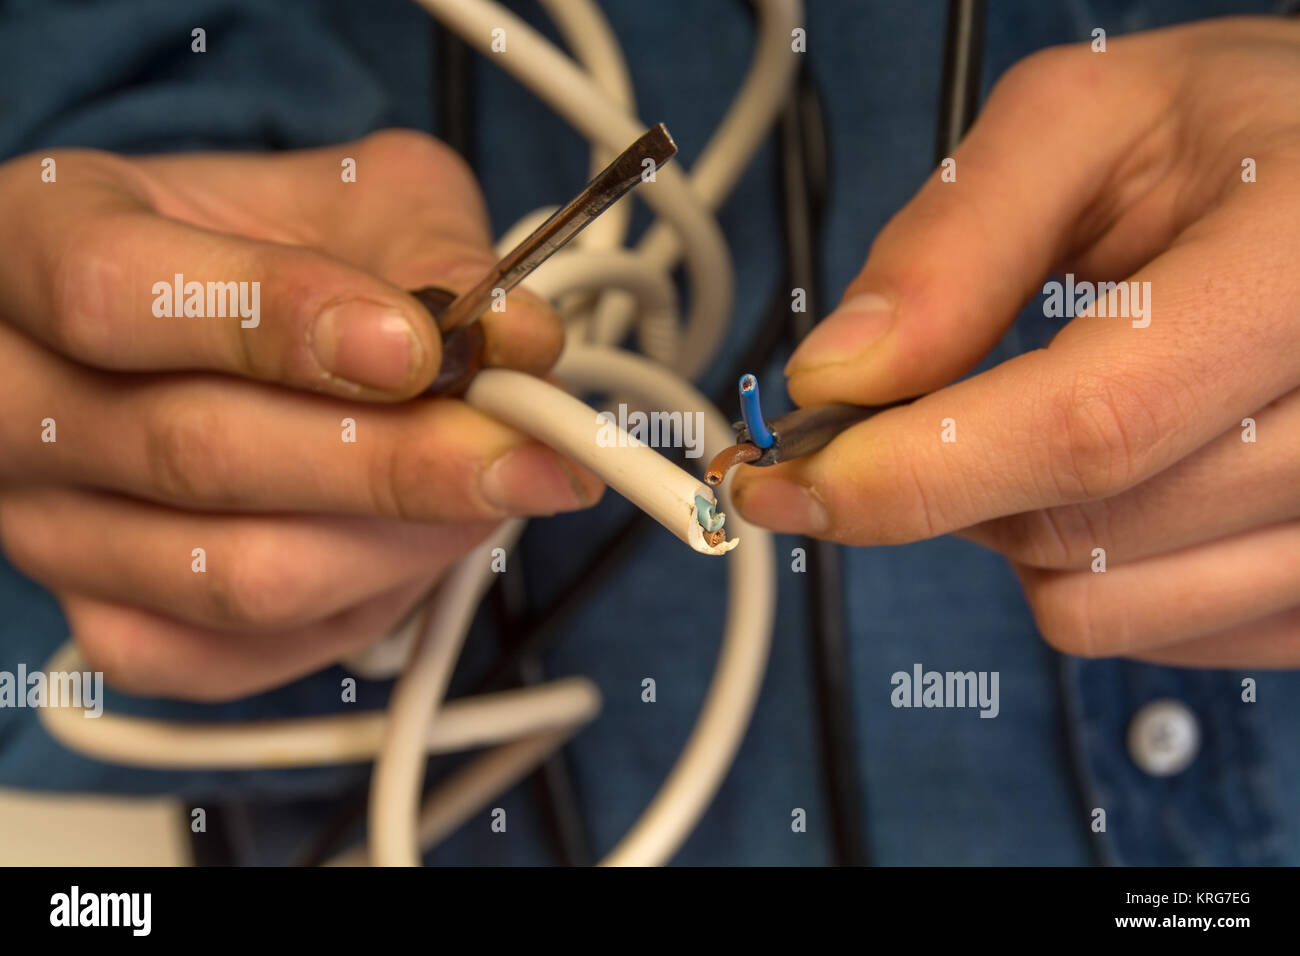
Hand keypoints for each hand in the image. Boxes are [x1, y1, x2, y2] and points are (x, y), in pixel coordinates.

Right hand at [0, 129, 601, 699]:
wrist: (199, 321)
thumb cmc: (264, 247)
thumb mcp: (351, 196)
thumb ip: (434, 247)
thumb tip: (520, 341)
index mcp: (35, 245)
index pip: (119, 293)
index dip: (278, 321)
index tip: (422, 345)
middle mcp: (16, 398)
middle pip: (199, 455)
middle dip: (400, 463)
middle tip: (533, 451)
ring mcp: (49, 527)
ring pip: (237, 575)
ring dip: (405, 541)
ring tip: (495, 490)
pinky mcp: (109, 622)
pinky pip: (246, 654)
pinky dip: (366, 607)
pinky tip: (420, 547)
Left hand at [733, 17, 1299, 667]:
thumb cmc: (1240, 139)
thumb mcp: (1089, 125)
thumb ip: (957, 241)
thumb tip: (839, 371)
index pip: (1091, 427)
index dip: (915, 468)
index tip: (793, 476)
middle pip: (1073, 527)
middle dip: (939, 476)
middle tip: (917, 399)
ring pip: (1097, 604)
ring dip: (1007, 526)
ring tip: (1039, 415)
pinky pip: (1149, 636)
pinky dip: (1078, 571)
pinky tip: (1101, 478)